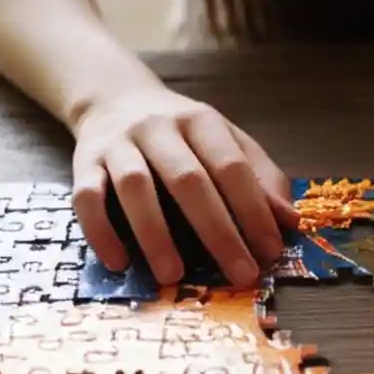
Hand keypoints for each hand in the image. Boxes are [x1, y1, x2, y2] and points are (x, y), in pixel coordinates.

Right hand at [71, 87, 298, 286]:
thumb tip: (290, 221)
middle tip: (238, 274)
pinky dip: (100, 230)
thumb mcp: (226, 141)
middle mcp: (159, 127)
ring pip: (135, 187)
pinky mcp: (83, 160)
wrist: (114, 97)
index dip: (254, 210)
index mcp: (201, 121)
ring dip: (155, 234)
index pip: (232, 167)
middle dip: (217, 231)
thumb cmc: (182, 133)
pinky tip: (118, 262)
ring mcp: (118, 143)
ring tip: (172, 275)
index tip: (271, 252)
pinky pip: (86, 196)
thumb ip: (260, 177)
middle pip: (189, 180)